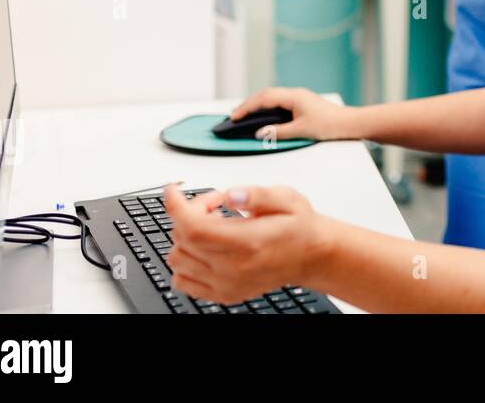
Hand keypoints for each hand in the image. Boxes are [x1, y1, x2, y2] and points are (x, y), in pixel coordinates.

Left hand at [162, 183, 332, 305]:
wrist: (311, 256)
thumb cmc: (299, 227)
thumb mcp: (286, 198)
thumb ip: (256, 194)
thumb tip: (230, 195)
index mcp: (249, 242)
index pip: (194, 227)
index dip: (177, 206)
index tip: (174, 191)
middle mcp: (234, 267)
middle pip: (183, 239)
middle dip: (190, 212)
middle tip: (215, 204)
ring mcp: (226, 284)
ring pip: (177, 259)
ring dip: (186, 236)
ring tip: (214, 225)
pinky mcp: (222, 294)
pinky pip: (182, 280)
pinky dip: (184, 261)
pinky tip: (204, 247)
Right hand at [227, 87, 353, 140]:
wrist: (350, 123)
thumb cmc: (330, 125)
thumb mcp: (302, 131)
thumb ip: (279, 132)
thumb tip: (260, 133)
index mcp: (293, 97)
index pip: (263, 99)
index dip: (246, 108)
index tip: (233, 117)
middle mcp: (295, 94)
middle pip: (265, 95)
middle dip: (248, 104)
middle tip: (234, 115)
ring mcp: (299, 97)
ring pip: (272, 97)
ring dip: (257, 104)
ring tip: (244, 114)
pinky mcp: (302, 103)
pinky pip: (279, 102)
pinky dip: (267, 107)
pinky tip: (263, 115)